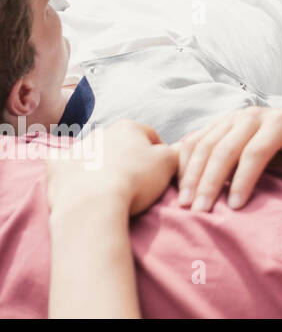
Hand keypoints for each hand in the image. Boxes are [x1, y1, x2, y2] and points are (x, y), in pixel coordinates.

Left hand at [45, 122, 177, 216]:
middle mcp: (101, 132)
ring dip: (100, 164)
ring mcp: (76, 148)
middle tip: (134, 182)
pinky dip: (70, 170)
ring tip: (108, 188)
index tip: (158, 172)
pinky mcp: (56, 166)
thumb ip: (175, 152)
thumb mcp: (169, 164)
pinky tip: (77, 181)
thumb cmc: (135, 181)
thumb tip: (176, 149)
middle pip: (119, 144)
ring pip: (93, 153)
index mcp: (129, 127)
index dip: (157, 154)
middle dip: (126, 158)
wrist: (92, 203)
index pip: (149, 136)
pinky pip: (63, 163)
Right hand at [175, 108, 281, 211]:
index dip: (244, 179)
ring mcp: (232, 118)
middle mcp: (252, 116)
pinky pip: (194, 140)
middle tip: (200, 211)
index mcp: (279, 122)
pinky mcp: (218, 123)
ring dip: (191, 174)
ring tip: (184, 204)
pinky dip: (183, 162)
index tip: (235, 206)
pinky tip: (177, 186)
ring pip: (204, 143)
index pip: (256, 151)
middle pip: (224, 148)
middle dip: (210, 181)